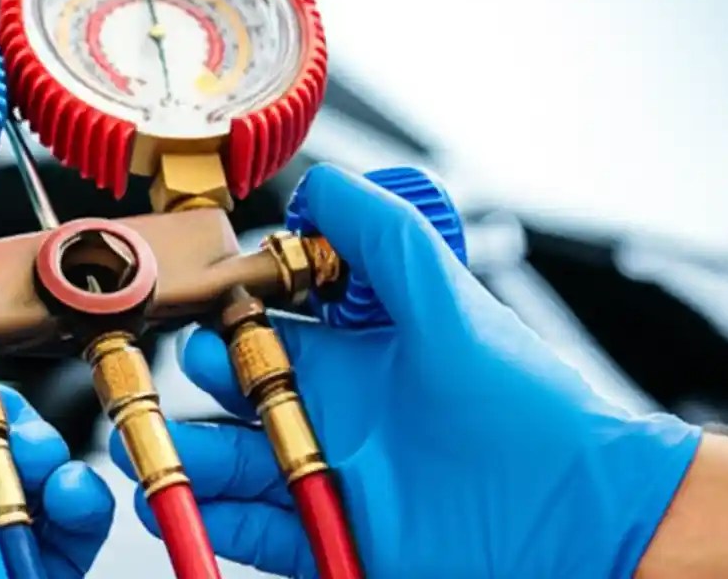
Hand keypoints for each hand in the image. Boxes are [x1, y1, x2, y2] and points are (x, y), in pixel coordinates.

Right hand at [112, 164, 701, 577]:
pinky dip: (217, 524)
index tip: (180, 308)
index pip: (270, 332)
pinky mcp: (340, 546)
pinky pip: (263, 536)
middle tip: (145, 381)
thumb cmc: (526, 410)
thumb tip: (323, 185)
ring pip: (240, 468)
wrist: (583, 518)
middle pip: (242, 401)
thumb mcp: (449, 303)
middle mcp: (342, 418)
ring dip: (190, 462)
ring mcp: (338, 483)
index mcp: (360, 359)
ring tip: (147, 454)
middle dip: (191, 393)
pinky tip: (184, 511)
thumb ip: (386, 239)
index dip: (223, 320)